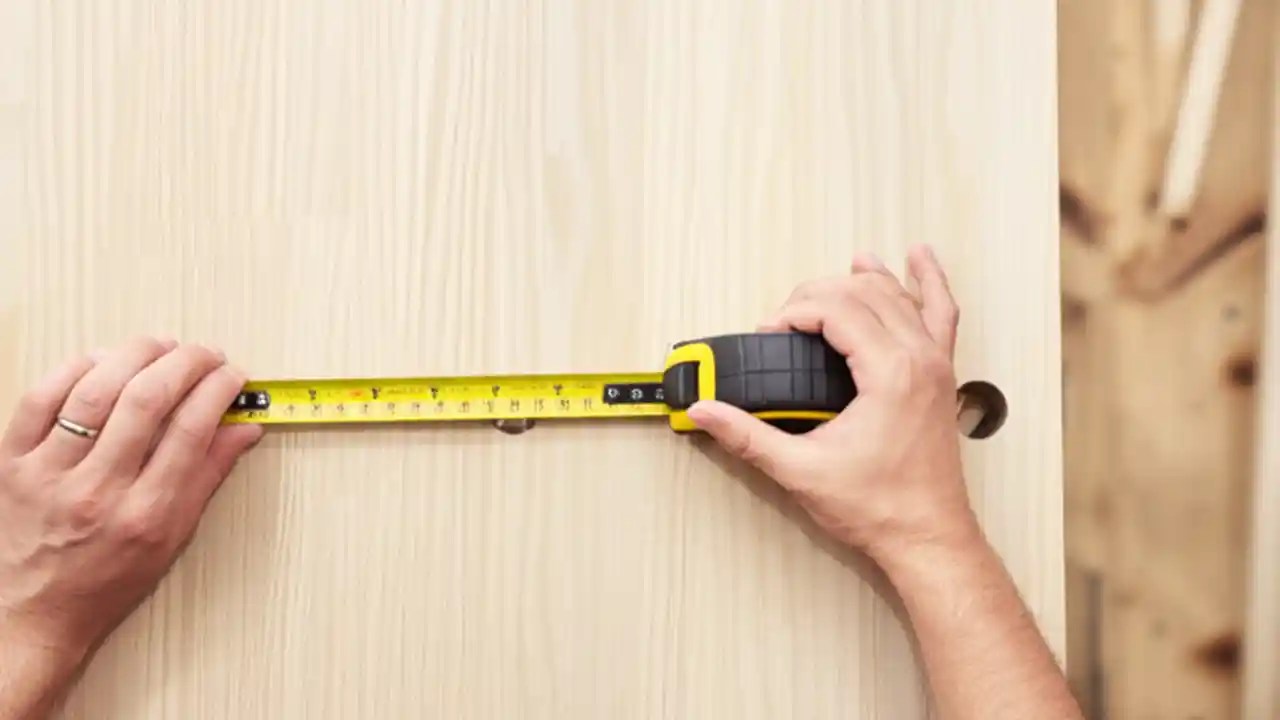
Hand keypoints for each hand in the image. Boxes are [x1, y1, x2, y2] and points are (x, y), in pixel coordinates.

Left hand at [0, 337, 261, 670]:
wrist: (33, 612)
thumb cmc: (105, 581)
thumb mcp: (173, 538)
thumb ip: (208, 476)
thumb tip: (244, 428)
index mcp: (145, 515)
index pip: (191, 430)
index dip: (219, 390)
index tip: (233, 376)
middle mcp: (97, 491)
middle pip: (147, 400)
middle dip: (186, 362)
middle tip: (205, 353)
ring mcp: (49, 474)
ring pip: (95, 390)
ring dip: (136, 355)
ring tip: (161, 346)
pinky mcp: (12, 462)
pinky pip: (40, 398)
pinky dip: (75, 368)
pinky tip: (103, 361)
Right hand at [689, 245, 975, 564]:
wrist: (928, 537)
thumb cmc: (880, 508)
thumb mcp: (801, 471)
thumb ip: (747, 436)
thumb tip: (706, 412)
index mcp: (889, 374)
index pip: (835, 311)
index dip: (794, 314)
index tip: (771, 336)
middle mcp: (919, 359)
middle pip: (865, 293)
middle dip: (818, 294)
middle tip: (786, 320)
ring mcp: (936, 364)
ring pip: (901, 295)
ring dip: (867, 278)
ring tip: (844, 264)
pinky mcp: (941, 376)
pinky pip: (943, 313)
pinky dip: (931, 282)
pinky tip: (921, 260)